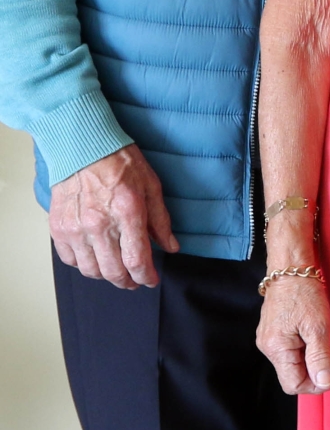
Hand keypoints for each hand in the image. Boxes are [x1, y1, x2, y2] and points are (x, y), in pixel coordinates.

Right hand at [49, 146, 178, 288]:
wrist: (82, 147)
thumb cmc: (119, 162)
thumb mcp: (151, 186)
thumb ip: (161, 220)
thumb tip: (171, 246)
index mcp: (127, 213)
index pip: (136, 260)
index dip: (147, 277)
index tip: (152, 280)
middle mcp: (98, 225)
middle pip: (112, 272)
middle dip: (128, 282)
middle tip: (135, 280)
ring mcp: (75, 228)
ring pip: (90, 270)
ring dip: (106, 275)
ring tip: (116, 270)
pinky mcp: (58, 227)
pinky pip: (70, 259)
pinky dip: (84, 264)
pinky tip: (95, 257)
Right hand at [256, 273, 329, 394]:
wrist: (291, 268)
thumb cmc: (304, 293)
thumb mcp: (317, 326)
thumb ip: (320, 357)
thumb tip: (324, 382)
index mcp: (276, 349)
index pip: (293, 384)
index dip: (317, 385)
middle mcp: (269, 347)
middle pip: (296, 374)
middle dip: (322, 371)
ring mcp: (272, 339)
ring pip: (297, 362)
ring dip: (320, 360)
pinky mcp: (277, 331)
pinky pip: (295, 350)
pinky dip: (312, 350)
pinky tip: (326, 342)